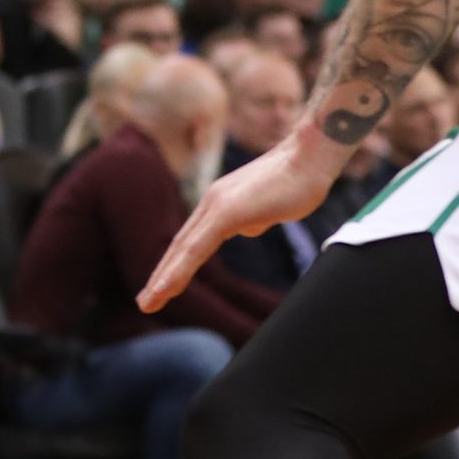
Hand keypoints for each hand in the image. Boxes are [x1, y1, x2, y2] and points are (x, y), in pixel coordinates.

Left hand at [139, 128, 345, 311]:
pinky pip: (197, 247)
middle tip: (146, 302)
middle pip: (180, 245)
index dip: (175, 263)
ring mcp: (217, 205)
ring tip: (149, 302)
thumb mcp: (269, 208)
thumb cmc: (298, 181)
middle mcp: (212, 201)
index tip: (163, 286)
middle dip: (162, 275)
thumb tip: (244, 228)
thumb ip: (252, 218)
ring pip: (184, 249)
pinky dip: (179, 270)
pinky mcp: (227, 212)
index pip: (190, 239)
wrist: (313, 156)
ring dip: (164, 278)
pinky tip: (167, 288)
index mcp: (220, 202)